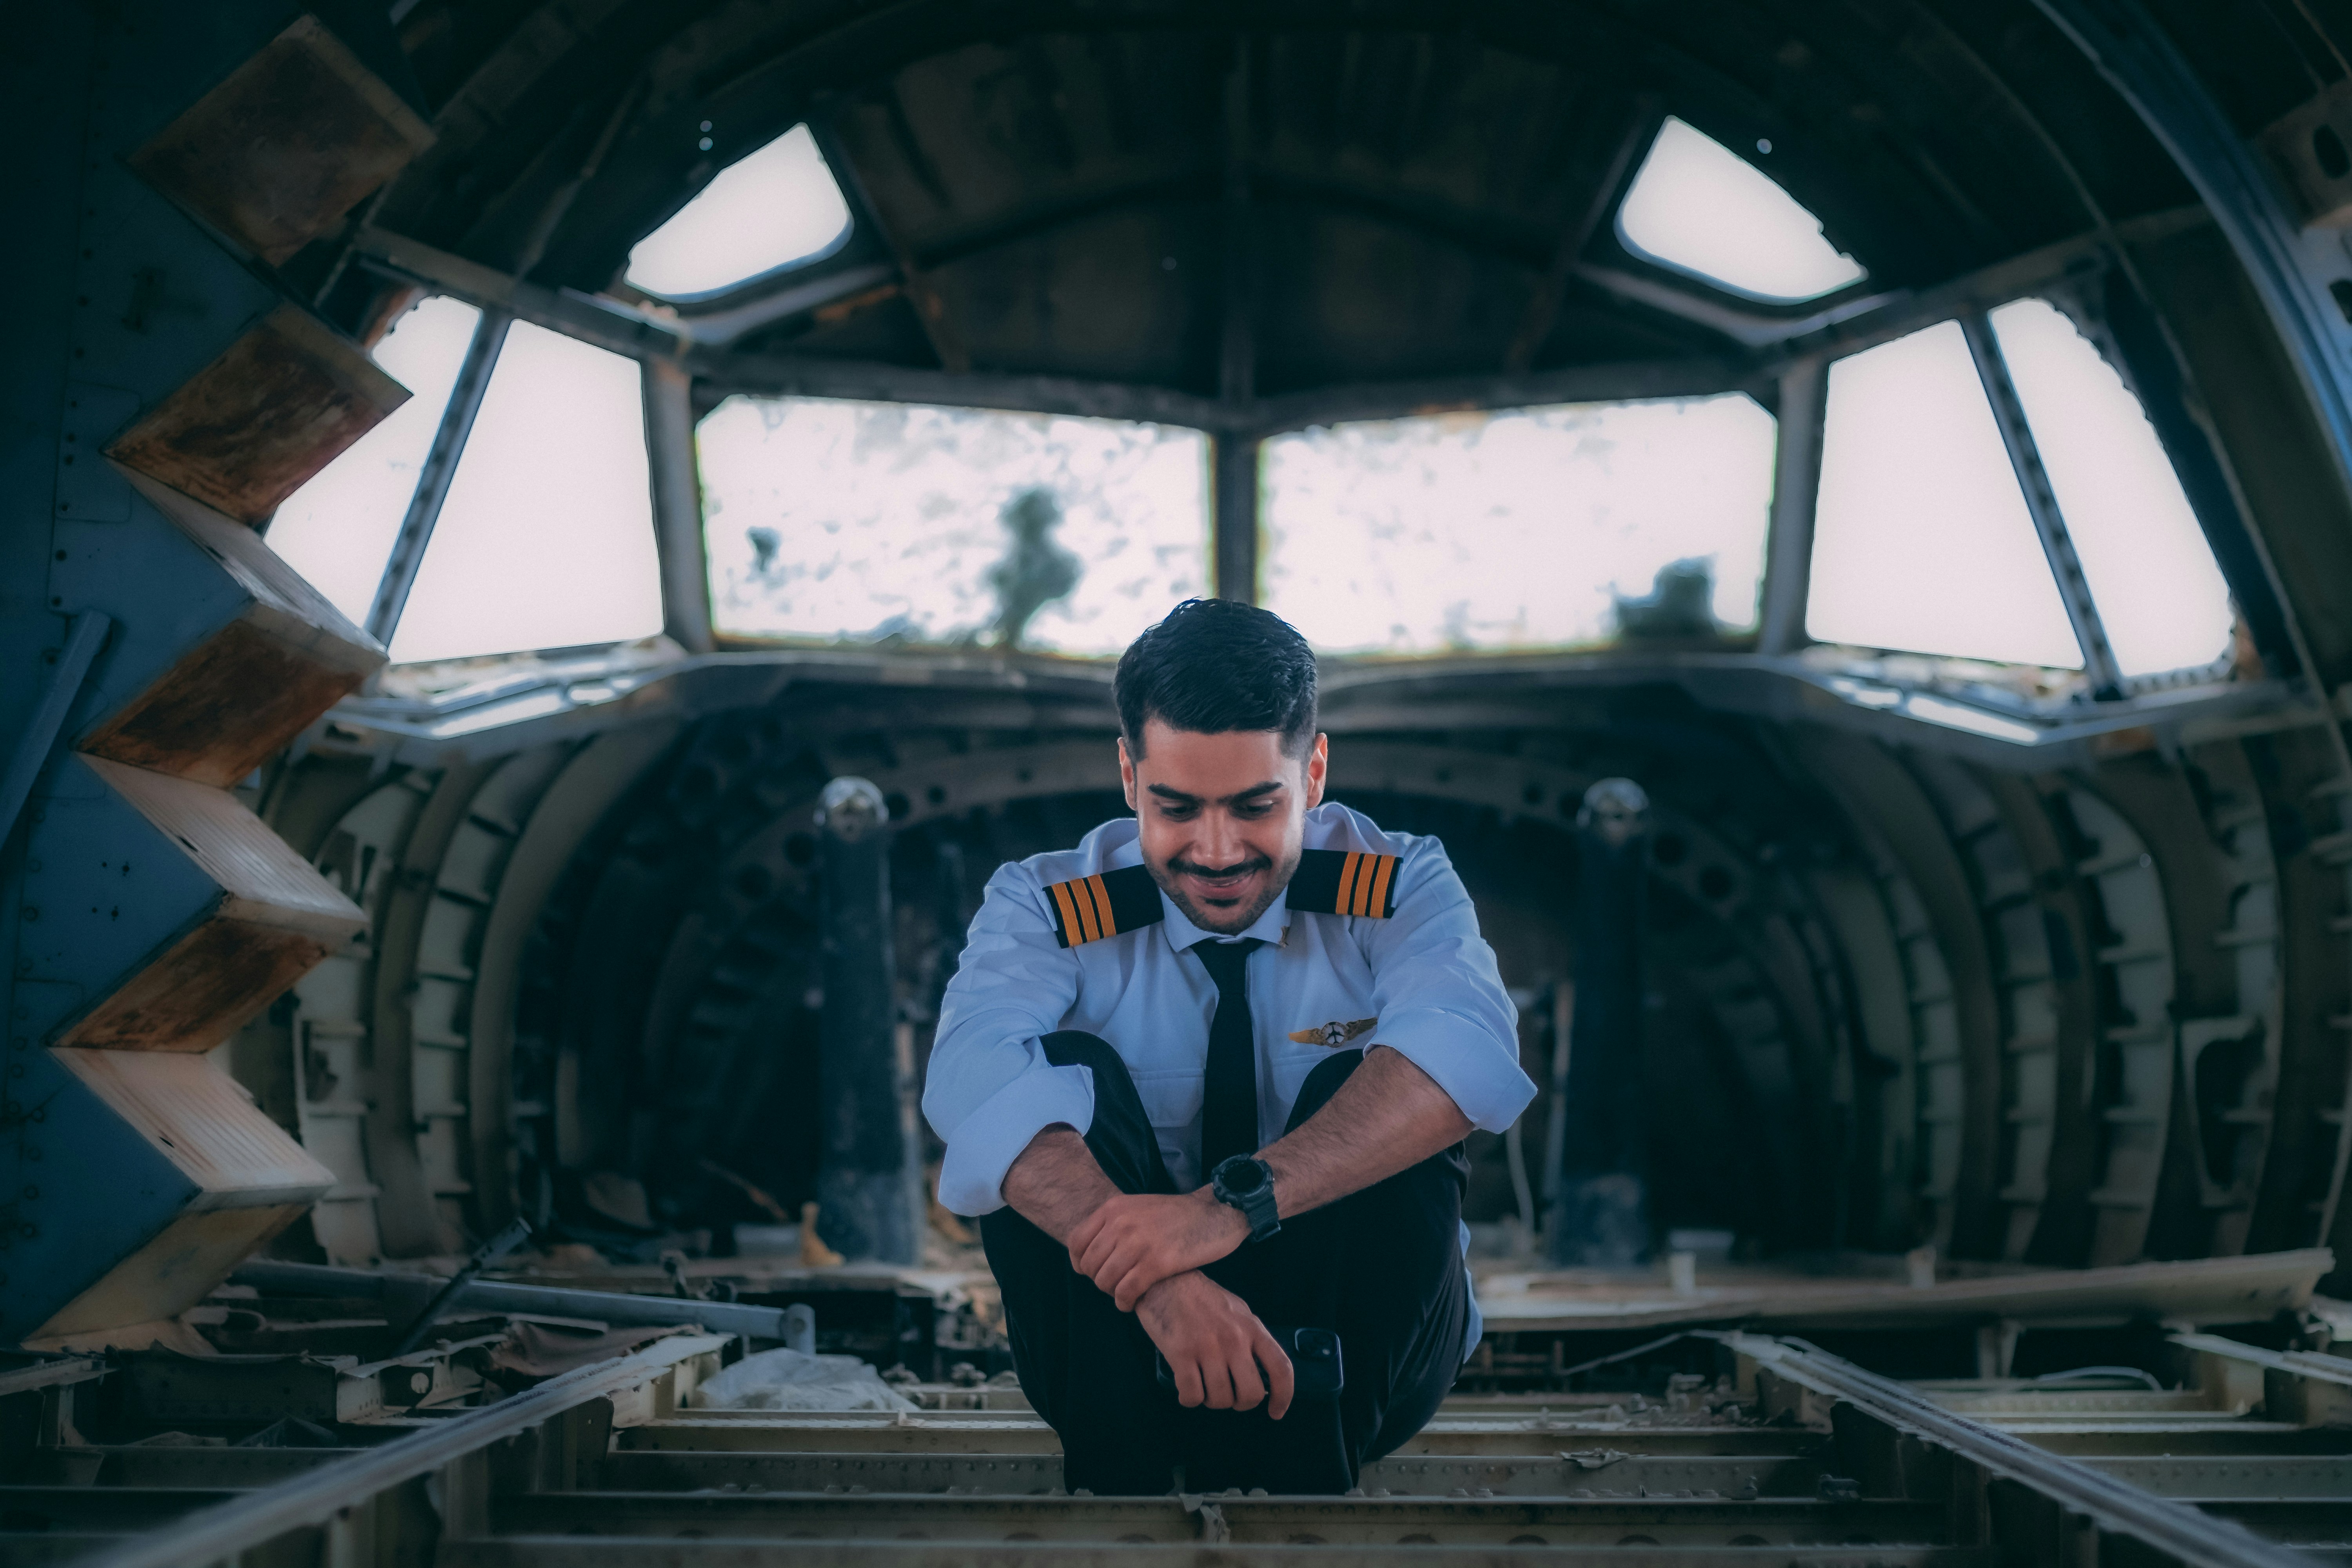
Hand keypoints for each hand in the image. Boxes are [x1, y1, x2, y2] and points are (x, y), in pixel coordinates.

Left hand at [1069, 1189, 1247, 1310]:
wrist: (1216, 1212)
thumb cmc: (1178, 1214)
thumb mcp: (1138, 1207)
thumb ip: (1114, 1223)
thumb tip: (1091, 1252)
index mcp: (1114, 1208)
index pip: (1076, 1242)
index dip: (1080, 1263)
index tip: (1093, 1272)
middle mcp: (1121, 1223)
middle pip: (1090, 1265)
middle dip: (1099, 1280)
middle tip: (1116, 1284)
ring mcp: (1138, 1242)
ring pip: (1105, 1281)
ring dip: (1112, 1293)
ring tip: (1125, 1293)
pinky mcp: (1158, 1262)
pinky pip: (1126, 1291)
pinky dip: (1124, 1302)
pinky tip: (1131, 1303)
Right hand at [1136, 1271, 1292, 1418]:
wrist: (1166, 1280)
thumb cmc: (1201, 1298)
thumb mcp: (1237, 1311)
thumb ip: (1251, 1338)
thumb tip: (1262, 1371)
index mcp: (1251, 1327)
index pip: (1280, 1367)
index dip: (1283, 1396)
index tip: (1276, 1412)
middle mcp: (1234, 1338)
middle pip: (1251, 1394)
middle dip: (1240, 1403)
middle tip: (1229, 1395)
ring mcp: (1208, 1347)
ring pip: (1220, 1399)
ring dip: (1211, 1400)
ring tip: (1203, 1384)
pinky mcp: (1181, 1353)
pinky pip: (1192, 1395)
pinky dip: (1189, 1399)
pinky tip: (1186, 1386)